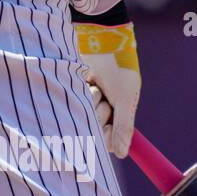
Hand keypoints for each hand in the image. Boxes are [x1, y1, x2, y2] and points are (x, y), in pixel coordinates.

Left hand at [75, 22, 140, 157]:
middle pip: (93, 131)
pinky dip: (77, 93)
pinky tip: (83, 81)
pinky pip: (70, 104)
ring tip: (94, 85)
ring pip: (81, 117)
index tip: (106, 126)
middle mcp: (101, 111)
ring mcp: (84, 102)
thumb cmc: (120, 69)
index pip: (108, 142)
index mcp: (118, 114)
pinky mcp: (70, 93)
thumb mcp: (126, 98)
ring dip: (89, 102)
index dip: (106, 137)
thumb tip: (123, 154)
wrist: (102, 41)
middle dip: (99, 114)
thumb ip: (124, 127)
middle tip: (104, 99)